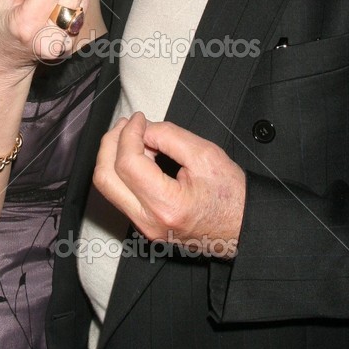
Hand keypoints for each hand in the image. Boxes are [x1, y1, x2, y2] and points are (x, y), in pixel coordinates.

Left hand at [93, 113, 244, 257]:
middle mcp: (149, 222)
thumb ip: (170, 137)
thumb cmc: (232, 197)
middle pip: (105, 178)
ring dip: (114, 156)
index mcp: (167, 206)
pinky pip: (121, 195)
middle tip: (127, 125)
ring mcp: (144, 227)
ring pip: (108, 187)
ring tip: (133, 137)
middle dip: (111, 144)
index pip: (127, 164)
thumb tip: (144, 129)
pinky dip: (123, 170)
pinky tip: (140, 156)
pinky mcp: (144, 226)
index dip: (129, 134)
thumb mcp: (206, 155)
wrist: (243, 228)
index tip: (140, 120)